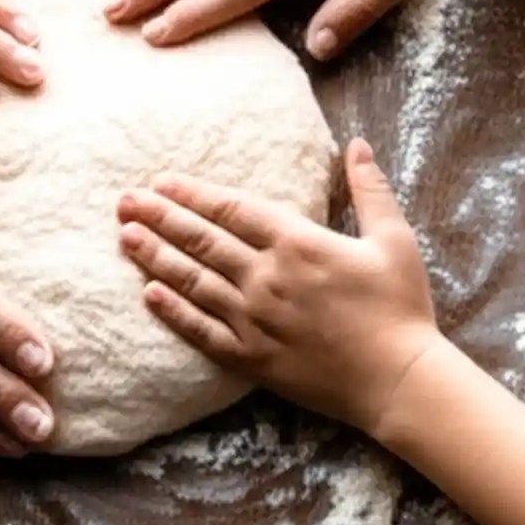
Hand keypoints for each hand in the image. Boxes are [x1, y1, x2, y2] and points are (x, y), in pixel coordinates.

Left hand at [115, 139, 444, 434]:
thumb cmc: (401, 308)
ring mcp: (255, 320)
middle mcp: (267, 278)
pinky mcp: (252, 358)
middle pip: (201, 241)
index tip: (161, 181)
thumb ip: (370, 189)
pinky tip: (148, 295)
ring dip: (156, 258)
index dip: (193, 194)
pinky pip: (202, 331)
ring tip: (125, 238)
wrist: (398, 381)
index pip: (231, 209)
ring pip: (194, 282)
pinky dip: (173, 312)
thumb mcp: (394, 239)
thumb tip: (357, 143)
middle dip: (159, 218)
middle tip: (123, 201)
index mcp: (298, 243)